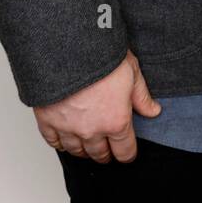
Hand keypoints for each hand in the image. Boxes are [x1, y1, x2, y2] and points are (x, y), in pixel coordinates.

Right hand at [33, 50, 161, 163]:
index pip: (125, 152)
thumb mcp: (132, 72)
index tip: (127, 151)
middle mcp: (92, 130)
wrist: (68, 47)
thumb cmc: (101, 57)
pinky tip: (65, 138)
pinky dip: (60, 143)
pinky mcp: (48, 121)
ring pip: (77, 151)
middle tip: (107, 147)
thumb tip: (153, 111)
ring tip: (88, 143)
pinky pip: (54, 142)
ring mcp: (68, 128)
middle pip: (100, 155)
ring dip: (84, 150)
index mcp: (116, 121)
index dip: (128, 154)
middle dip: (106, 153)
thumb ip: (142, 96)